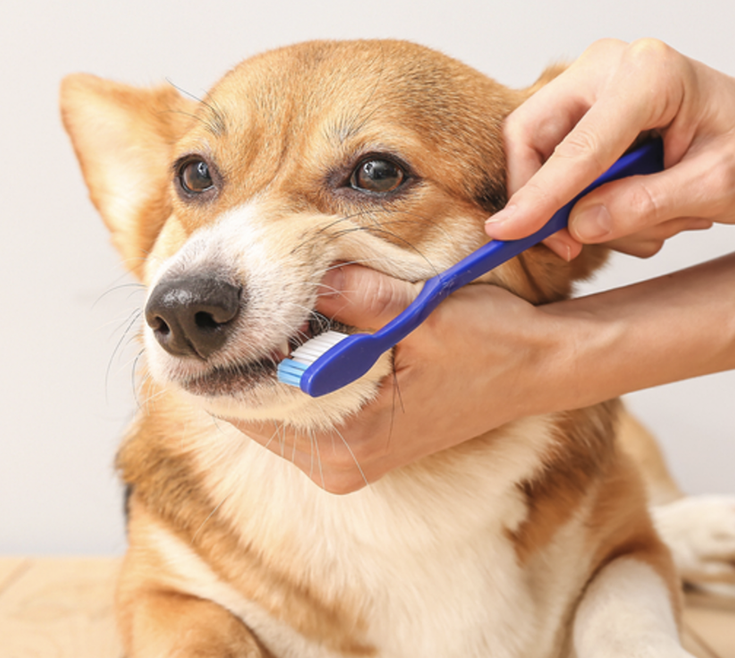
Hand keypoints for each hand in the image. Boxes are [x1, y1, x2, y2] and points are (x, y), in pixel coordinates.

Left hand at [229, 265, 575, 493]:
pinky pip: (294, 407)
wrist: (540, 368)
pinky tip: (279, 329)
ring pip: (268, 408)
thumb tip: (290, 269)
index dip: (218, 357)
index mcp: (349, 444)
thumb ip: (356, 293)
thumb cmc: (492, 344)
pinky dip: (282, 369)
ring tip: (240, 308)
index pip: (248, 405)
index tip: (194, 315)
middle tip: (209, 301)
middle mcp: (340, 464)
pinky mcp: (355, 444)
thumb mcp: (424, 312)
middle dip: (231, 356)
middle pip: (249, 410)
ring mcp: (346, 459)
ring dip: (255, 361)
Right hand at [488, 38, 734, 258]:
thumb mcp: (720, 187)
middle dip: (544, 198)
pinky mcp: (586, 111)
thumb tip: (578, 226)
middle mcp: (610, 67)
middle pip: (531, 136)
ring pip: (541, 155)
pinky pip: (558, 163)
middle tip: (572, 246)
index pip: (577, 146)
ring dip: (580, 205)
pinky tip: (640, 205)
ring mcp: (592, 86)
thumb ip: (646, 205)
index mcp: (650, 75)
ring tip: (652, 220)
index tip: (505, 233)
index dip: (538, 196)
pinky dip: (586, 198)